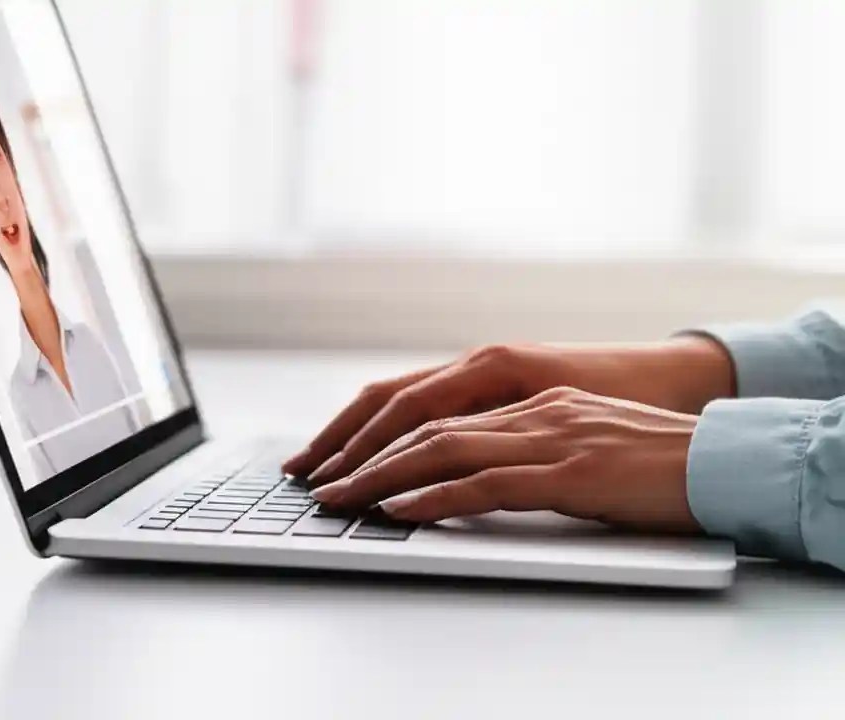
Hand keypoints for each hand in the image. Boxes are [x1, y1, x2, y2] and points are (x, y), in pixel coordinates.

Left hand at [282, 337, 732, 484]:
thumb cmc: (644, 449)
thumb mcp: (564, 431)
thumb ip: (511, 436)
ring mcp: (545, 432)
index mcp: (516, 387)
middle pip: (415, 416)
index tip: (323, 453)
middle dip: (353, 447)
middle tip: (308, 477)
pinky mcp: (570, 471)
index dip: (364, 424)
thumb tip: (459, 462)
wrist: (720, 451)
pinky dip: (435, 497)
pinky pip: (485, 482)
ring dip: (379, 473)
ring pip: (440, 446)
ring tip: (336, 497)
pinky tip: (398, 510)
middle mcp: (522, 400)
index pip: (419, 398)